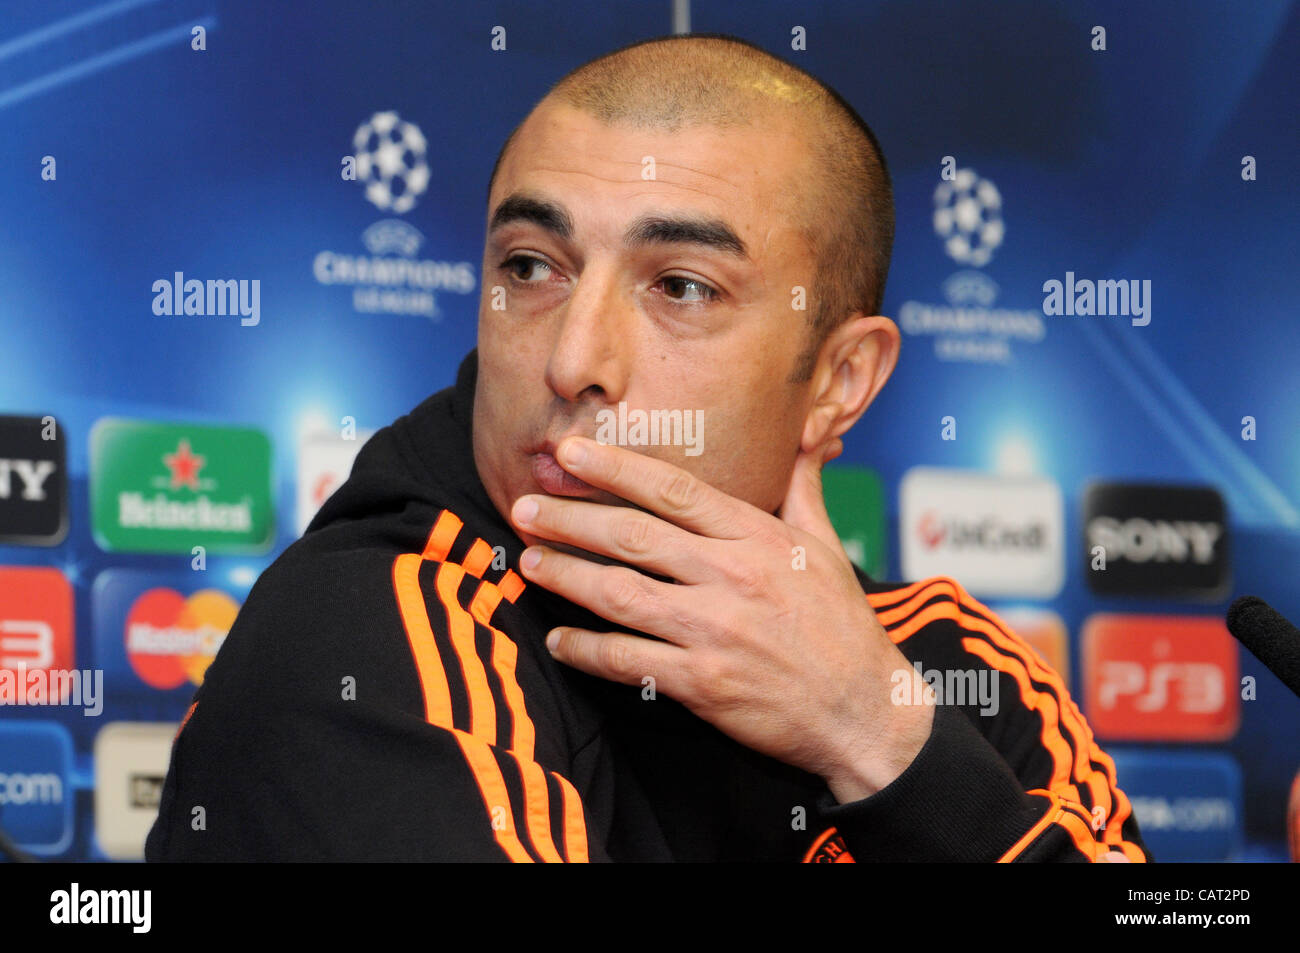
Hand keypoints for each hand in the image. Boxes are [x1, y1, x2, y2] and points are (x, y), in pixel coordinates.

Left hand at [510, 435, 933, 800]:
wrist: (865, 712)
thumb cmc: (843, 627)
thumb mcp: (830, 549)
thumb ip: (803, 490)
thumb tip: (807, 438)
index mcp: (758, 538)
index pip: (673, 490)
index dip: (615, 468)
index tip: (570, 452)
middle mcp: (732, 577)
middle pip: (632, 536)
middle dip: (570, 518)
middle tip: (524, 507)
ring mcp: (715, 631)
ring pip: (620, 593)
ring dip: (565, 575)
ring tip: (528, 562)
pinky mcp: (703, 683)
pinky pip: (627, 660)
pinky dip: (586, 649)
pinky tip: (559, 639)